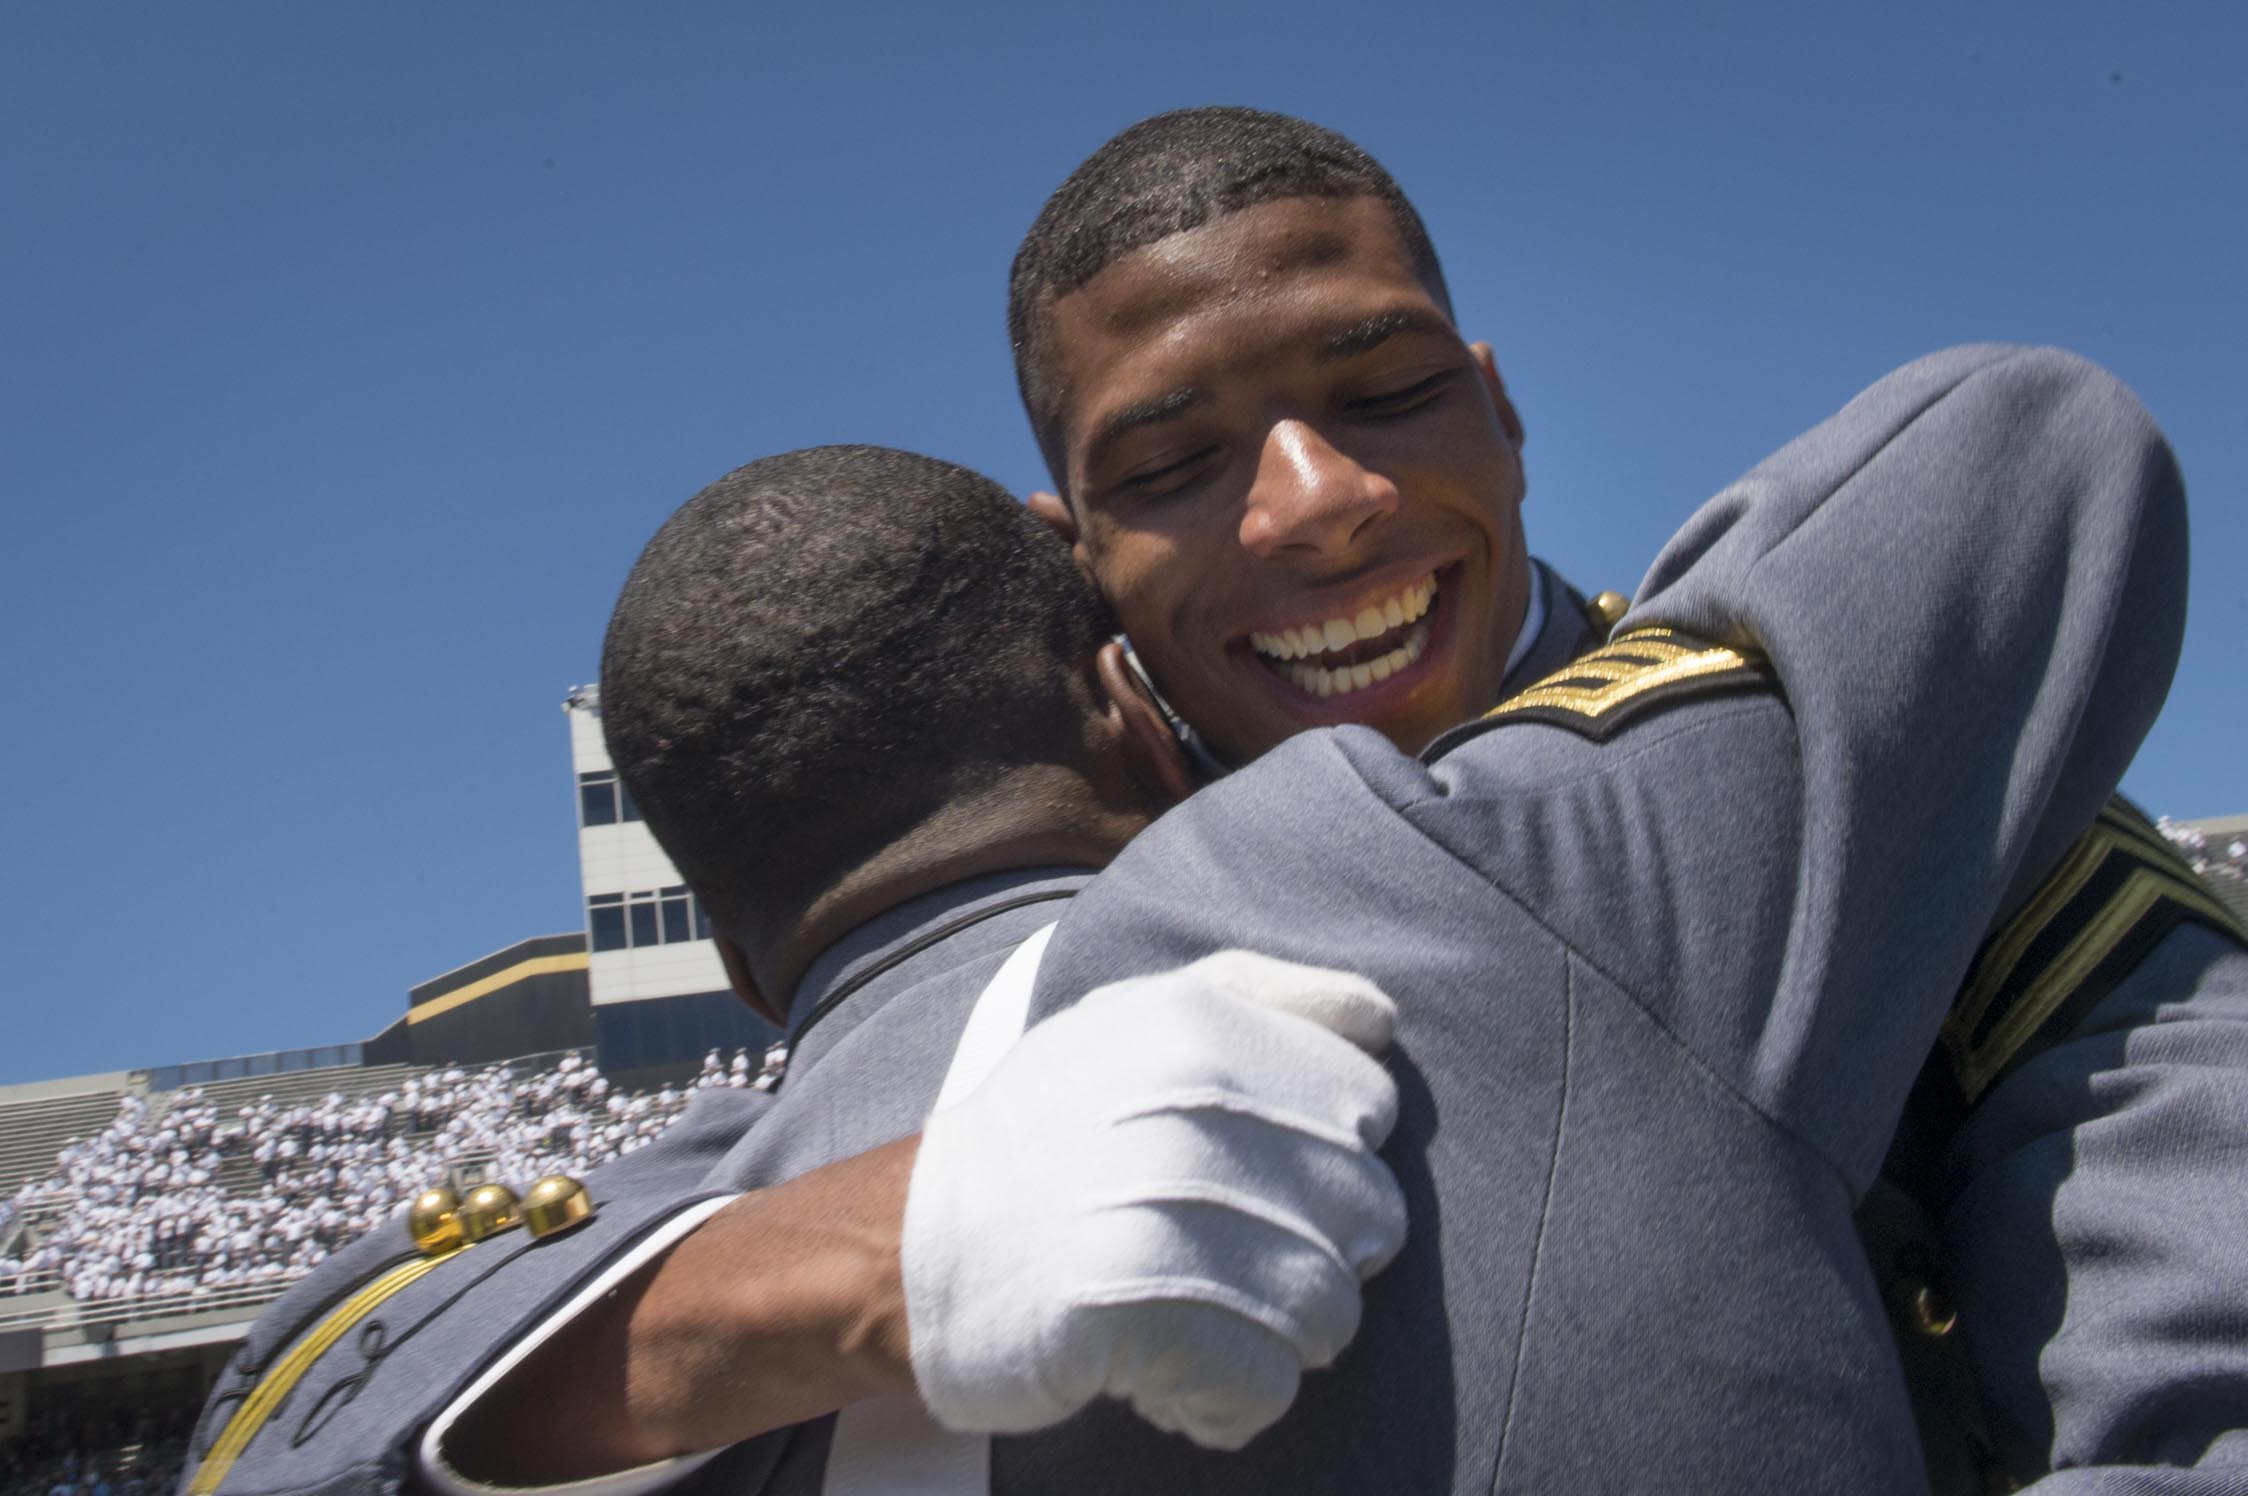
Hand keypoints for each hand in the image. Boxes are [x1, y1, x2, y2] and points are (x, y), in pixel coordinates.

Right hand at [902, 950, 1405, 1448]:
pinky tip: (1165, 1371)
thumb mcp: (1136, 1018)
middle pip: (1368, 1215)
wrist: (907, 1250)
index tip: (1261, 1172)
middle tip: (1218, 1257)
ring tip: (1192, 1315)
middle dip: (1310, 1252)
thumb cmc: (1045, 1136)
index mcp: (1204, 1024)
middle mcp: (1199, 1107)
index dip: (1326, 1151)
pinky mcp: (1145, 1317)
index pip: (1368, 1100)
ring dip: (1272, 1335)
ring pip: (1330, 1311)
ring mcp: (1174, 1214)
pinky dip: (1226, 1401)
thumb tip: (1379, 1019)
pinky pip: (1267, 1386)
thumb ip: (1263, 995)